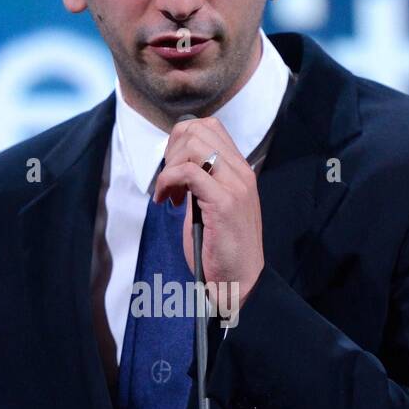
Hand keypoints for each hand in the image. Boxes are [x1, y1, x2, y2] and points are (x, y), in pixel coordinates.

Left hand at [153, 115, 263, 311]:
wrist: (239, 281)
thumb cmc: (222, 249)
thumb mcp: (211, 205)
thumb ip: (201, 181)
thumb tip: (176, 164)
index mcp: (240, 170)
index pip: (210, 127)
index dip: (181, 141)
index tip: (173, 170)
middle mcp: (242, 172)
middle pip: (198, 130)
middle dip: (172, 151)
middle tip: (168, 181)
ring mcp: (236, 185)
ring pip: (193, 145)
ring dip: (170, 166)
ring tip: (169, 192)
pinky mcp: (225, 202)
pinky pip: (188, 172)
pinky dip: (167, 181)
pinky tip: (166, 201)